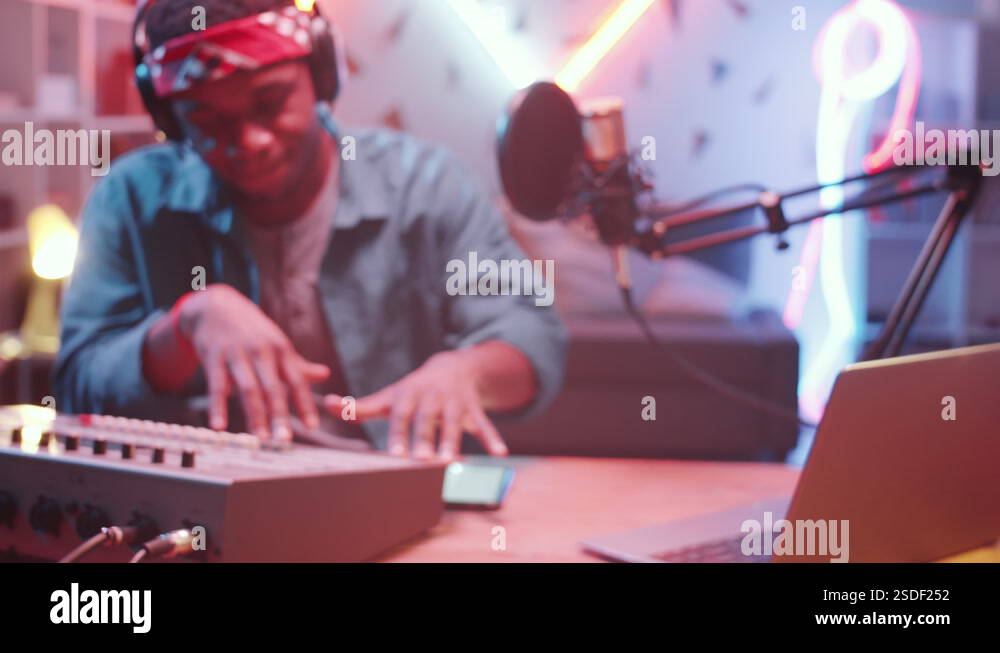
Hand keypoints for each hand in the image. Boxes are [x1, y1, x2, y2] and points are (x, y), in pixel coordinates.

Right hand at [179, 284, 329, 441]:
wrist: (216, 305)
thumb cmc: (251, 331)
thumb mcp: (277, 342)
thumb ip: (298, 364)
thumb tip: (325, 375)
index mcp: (281, 350)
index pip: (296, 380)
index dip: (304, 403)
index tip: (312, 426)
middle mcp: (262, 352)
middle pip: (273, 387)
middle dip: (279, 415)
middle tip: (284, 440)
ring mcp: (237, 354)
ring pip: (248, 388)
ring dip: (254, 415)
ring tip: (259, 438)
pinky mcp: (214, 357)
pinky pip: (216, 386)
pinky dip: (217, 407)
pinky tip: (218, 427)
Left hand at [323, 350, 508, 460]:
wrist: (453, 366)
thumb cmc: (414, 389)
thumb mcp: (390, 396)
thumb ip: (360, 406)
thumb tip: (326, 404)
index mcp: (409, 395)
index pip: (401, 415)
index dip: (398, 433)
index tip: (394, 454)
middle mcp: (433, 397)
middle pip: (429, 420)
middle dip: (426, 438)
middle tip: (422, 461)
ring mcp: (456, 403)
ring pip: (456, 423)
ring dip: (455, 441)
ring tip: (452, 462)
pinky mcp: (475, 410)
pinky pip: (486, 424)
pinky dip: (493, 438)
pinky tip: (501, 454)